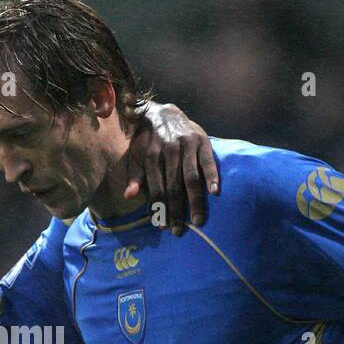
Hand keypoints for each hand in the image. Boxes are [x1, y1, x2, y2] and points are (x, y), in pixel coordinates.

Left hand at [125, 102, 219, 235]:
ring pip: (191, 177)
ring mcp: (187, 145)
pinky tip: (215, 192)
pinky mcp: (202, 140)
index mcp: (151, 156)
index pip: (156, 188)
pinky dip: (212, 176)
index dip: (159, 208)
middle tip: (179, 231)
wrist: (163, 112)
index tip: (162, 226)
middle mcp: (169, 151)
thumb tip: (129, 196)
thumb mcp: (136, 156)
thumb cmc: (148, 141)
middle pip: (174, 187)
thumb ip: (135, 176)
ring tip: (198, 220)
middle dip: (177, 211)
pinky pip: (208, 161)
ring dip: (195, 201)